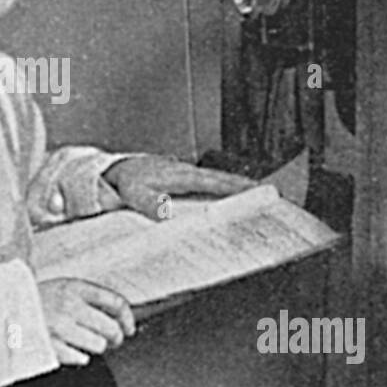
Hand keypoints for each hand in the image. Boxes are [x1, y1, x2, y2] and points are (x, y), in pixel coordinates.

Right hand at [37, 278, 134, 366]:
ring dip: (95, 347)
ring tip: (82, 342)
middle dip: (116, 337)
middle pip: (111, 328)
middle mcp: (69, 306)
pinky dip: (78, 356)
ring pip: (99, 345)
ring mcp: (60, 328)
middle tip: (111, 340)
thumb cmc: (33, 302)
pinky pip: (81, 358)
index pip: (115, 302)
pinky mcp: (52, 348)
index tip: (129, 327)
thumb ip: (88, 299)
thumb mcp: (61, 289)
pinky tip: (67, 348)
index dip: (128, 318)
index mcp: (74, 287)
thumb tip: (122, 317)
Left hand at [101, 155, 253, 220]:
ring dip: (238, 187)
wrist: (116, 171)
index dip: (239, 187)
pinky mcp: (185, 178)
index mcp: (182, 176)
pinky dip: (224, 189)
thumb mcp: (135, 195)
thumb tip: (167, 214)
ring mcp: (188, 173)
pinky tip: (230, 200)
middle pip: (224, 179)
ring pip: (219, 180)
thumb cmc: (127, 182)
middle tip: (270, 196)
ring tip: (258, 198)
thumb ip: (150, 205)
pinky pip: (209, 183)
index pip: (217, 182)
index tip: (259, 192)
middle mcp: (189, 172)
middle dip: (248, 186)